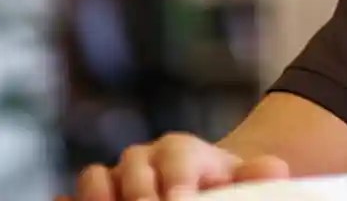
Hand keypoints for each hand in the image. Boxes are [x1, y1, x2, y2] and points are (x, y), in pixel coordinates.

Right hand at [59, 132, 289, 200]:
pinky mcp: (93, 197)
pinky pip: (70, 197)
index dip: (178, 182)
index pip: (177, 159)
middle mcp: (143, 158)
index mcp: (182, 150)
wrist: (201, 189)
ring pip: (94, 179)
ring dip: (99, 198)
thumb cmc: (224, 188)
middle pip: (132, 168)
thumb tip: (276, 169)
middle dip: (140, 194)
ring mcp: (113, 178)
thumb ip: (262, 174)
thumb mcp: (246, 179)